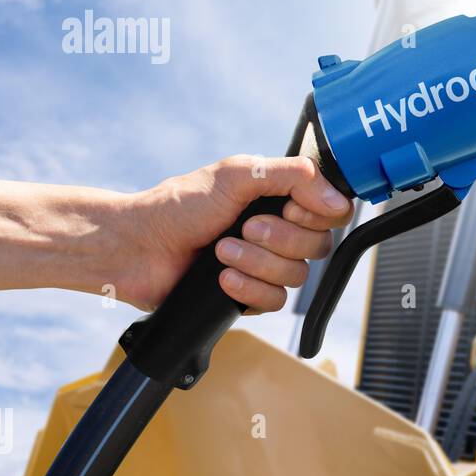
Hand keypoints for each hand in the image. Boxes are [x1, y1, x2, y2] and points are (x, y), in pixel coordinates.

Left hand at [121, 155, 353, 311]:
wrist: (138, 247)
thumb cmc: (179, 206)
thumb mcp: (237, 175)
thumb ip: (292, 176)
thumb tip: (337, 197)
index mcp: (280, 198)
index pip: (332, 211)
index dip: (317, 213)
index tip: (290, 207)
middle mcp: (279, 231)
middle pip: (319, 245)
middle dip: (279, 238)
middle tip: (244, 227)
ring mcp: (266, 265)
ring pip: (297, 276)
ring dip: (256, 263)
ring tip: (221, 251)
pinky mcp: (251, 295)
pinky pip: (275, 301)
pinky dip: (248, 288)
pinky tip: (221, 278)